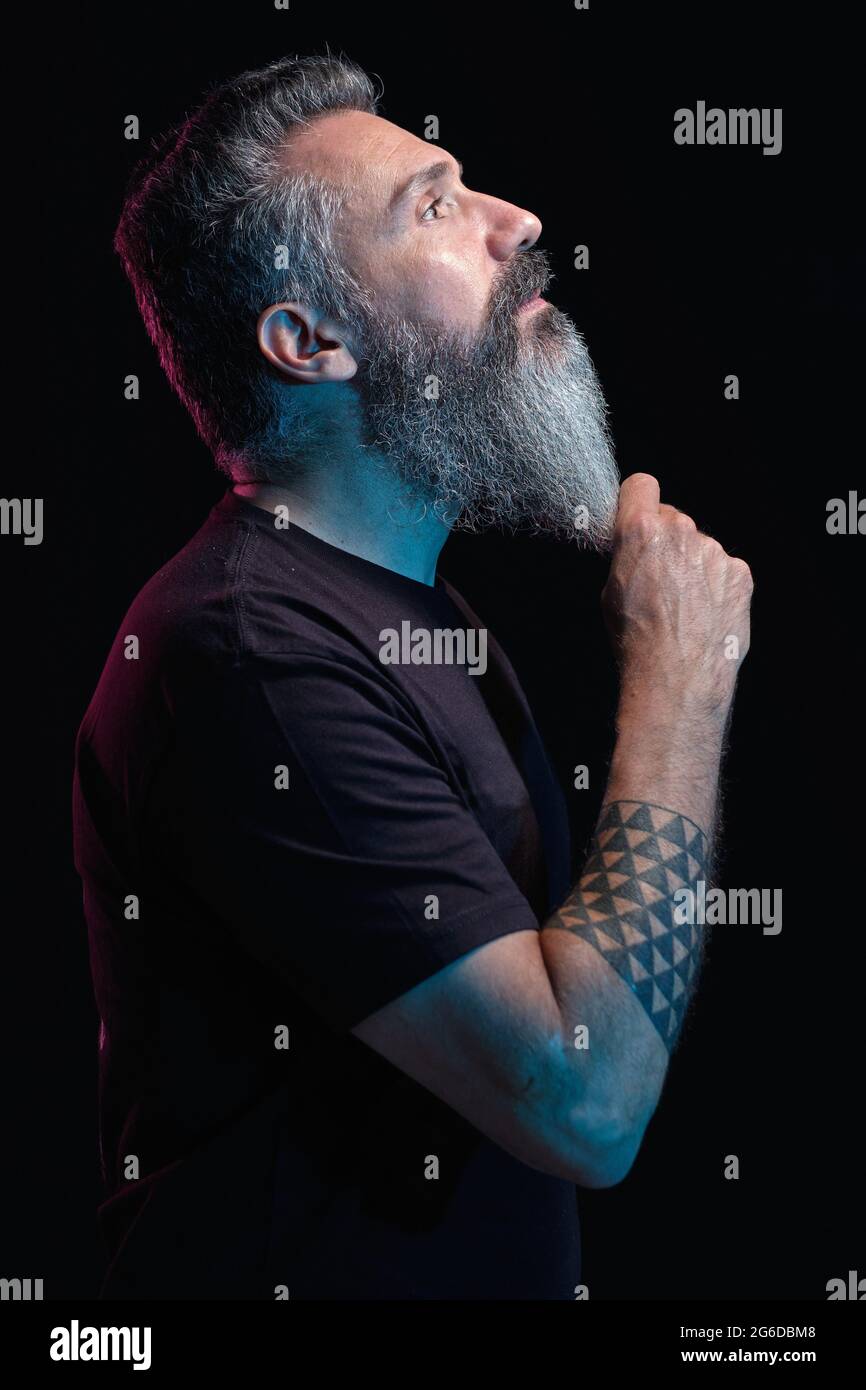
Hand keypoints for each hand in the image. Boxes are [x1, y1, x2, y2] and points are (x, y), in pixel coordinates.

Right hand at [601, 474, 752, 721]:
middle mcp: (682, 534)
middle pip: (672, 519)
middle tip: (656, 579)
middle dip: (664, 541)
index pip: (641, 485)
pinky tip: (703, 613)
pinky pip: (722, 568)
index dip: (636, 501)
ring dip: (690, 566)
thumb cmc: (636, 642)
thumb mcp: (610, 593)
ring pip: (698, 546)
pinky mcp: (739, 574)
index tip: (636, 516)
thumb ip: (625, 557)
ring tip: (681, 606)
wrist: (677, 679)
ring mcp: (715, 553)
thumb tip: (631, 547)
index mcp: (642, 532)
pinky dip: (714, 585)